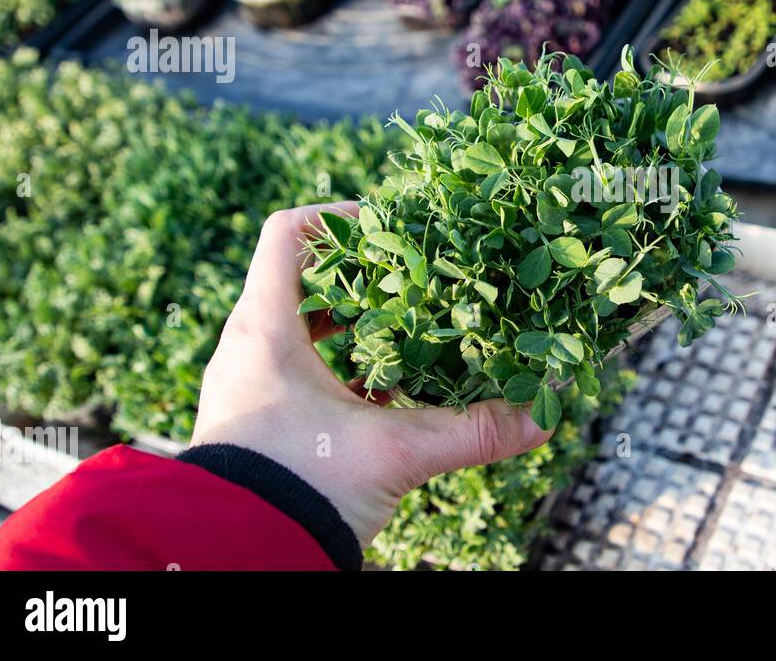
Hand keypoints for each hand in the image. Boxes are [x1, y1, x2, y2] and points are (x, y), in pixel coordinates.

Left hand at [191, 202, 550, 546]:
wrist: (234, 557)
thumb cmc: (298, 488)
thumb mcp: (394, 453)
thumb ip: (471, 432)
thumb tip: (541, 416)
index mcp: (266, 329)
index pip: (290, 232)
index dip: (341, 218)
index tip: (393, 227)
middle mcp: (248, 348)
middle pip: (304, 280)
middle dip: (366, 279)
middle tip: (416, 282)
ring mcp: (249, 385)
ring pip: (305, 332)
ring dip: (357, 329)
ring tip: (411, 336)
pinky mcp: (258, 423)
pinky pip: (301, 374)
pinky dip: (344, 372)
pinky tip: (387, 395)